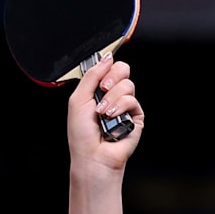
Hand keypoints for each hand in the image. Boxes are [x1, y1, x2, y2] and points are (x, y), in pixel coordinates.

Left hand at [66, 54, 142, 170]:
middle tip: (103, 89)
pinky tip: (111, 117)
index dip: (105, 68)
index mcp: (97, 91)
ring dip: (112, 98)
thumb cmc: (82, 134)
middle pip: (123, 70)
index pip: (108, 68)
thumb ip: (91, 76)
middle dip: (112, 77)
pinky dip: (120, 106)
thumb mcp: (78, 99)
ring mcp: (124, 106)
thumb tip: (106, 58)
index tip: (98, 77)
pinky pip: (132, 100)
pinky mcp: (136, 116)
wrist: (92, 156)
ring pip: (127, 85)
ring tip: (103, 112)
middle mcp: (112, 96)